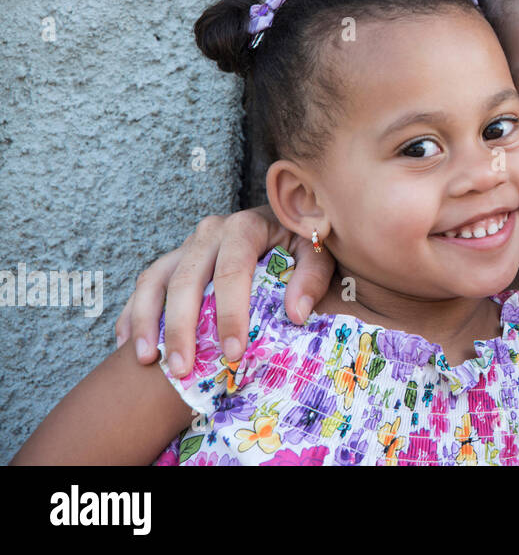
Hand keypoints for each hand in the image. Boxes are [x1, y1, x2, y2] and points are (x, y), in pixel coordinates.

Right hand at [113, 206, 335, 375]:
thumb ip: (312, 277)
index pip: (233, 271)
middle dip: (180, 327)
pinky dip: (133, 314)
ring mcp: (188, 244)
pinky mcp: (174, 259)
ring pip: (155, 280)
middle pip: (186, 279)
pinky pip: (145, 285)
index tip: (234, 351)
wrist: (287, 223)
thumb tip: (296, 314)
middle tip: (182, 369)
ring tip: (146, 360)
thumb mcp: (318, 252)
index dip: (231, 313)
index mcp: (246, 226)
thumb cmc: (303, 242)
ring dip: (146, 321)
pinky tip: (127, 346)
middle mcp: (211, 231)